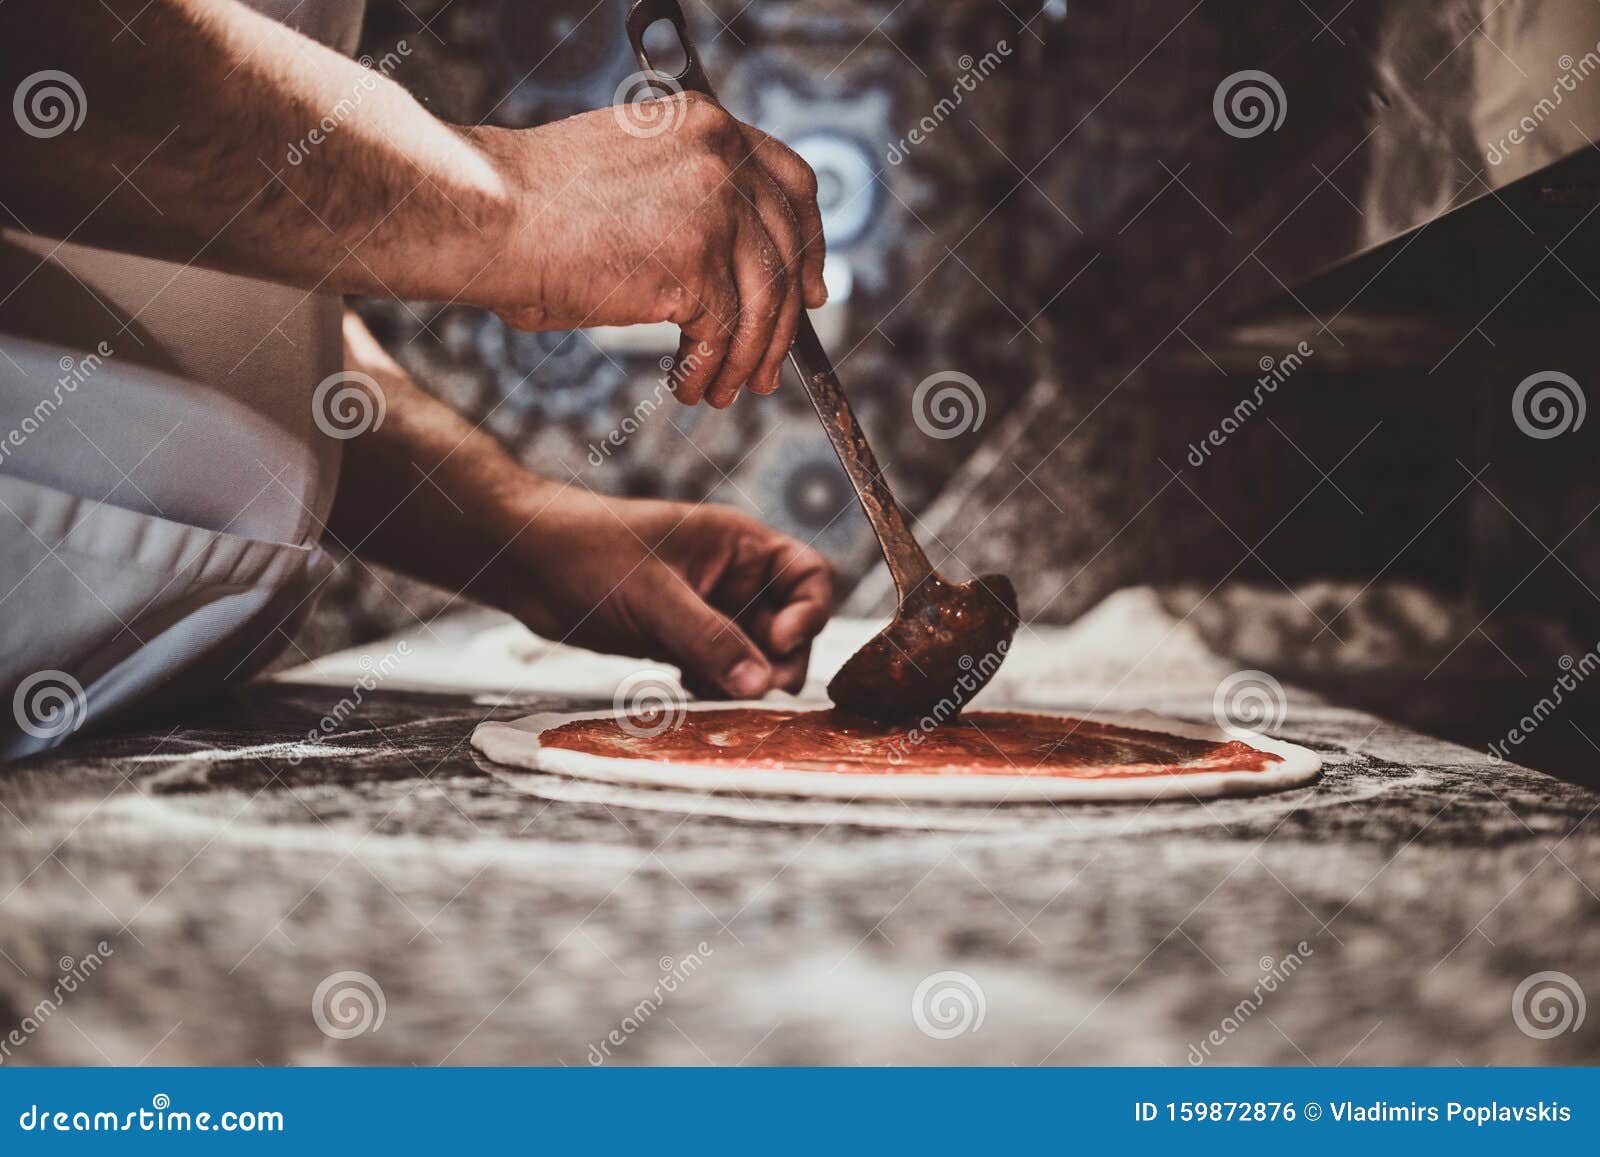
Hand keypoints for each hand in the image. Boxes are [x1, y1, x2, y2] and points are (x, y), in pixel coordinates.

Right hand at [471, 94, 826, 407]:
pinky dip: (708, 369)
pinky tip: (687, 386)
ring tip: (723, 389)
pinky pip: (723, 334)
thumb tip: (726, 272)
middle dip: (786, 319)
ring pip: (763, 301)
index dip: (809, 244)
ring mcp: (714, 208)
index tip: (810, 289)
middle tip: (770, 365)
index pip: (791, 184)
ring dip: (747, 357)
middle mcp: (720, 155)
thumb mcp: (630, 179)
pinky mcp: (696, 264)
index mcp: (705, 123)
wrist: (486, 213)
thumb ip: (688, 202)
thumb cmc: (532, 205)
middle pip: (787, 249)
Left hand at [501, 490, 834, 697]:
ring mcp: (706, 610)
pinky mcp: (679, 638)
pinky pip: (717, 668)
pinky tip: (692, 691)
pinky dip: (714, 686)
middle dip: (778, 660)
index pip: (808, 577)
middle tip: (756, 692)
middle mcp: (732, 577)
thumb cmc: (587, 551)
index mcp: (739, 545)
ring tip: (718, 695)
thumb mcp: (654, 596)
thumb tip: (762, 683)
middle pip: (788, 626)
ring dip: (744, 679)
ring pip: (752, 655)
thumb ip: (709, 639)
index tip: (780, 644)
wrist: (524, 560)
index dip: (809, 613)